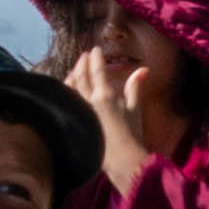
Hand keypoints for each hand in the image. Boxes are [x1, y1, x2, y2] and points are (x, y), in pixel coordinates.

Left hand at [66, 38, 181, 179]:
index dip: (95, 58)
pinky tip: (67, 89)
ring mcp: (79, 111)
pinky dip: (66, 91)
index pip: (97, 70)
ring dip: (72, 75)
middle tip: (84, 55)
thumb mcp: (135, 108)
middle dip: (81, 63)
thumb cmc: (131, 134)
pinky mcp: (73, 121)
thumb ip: (134, 87)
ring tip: (75, 69)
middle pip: (80, 76)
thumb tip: (143, 69)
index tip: (95, 49)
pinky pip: (66, 100)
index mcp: (105, 96)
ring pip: (70, 88)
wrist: (122, 159)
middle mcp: (88, 101)